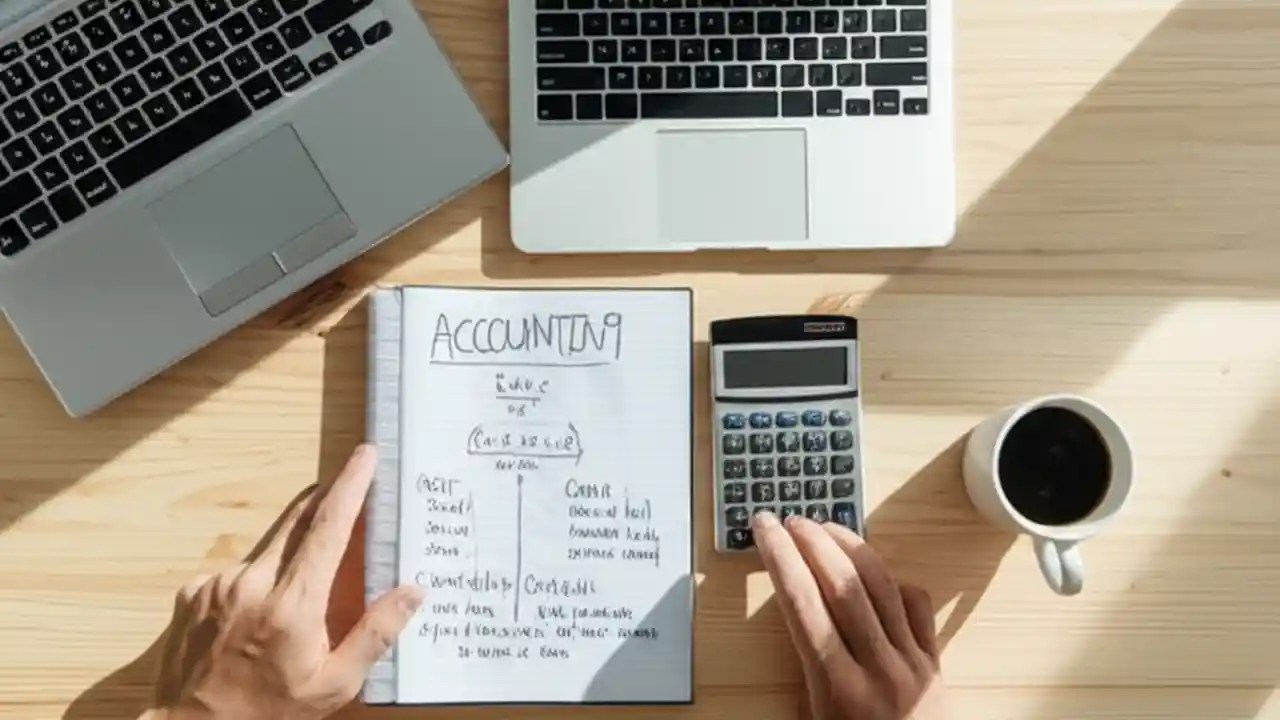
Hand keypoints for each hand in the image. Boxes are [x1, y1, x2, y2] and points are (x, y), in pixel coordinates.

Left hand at [142, 445, 423, 719]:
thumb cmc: (269, 713)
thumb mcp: (335, 685)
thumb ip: (377, 633)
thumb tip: (414, 591)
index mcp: (293, 604)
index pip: (329, 527)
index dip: (351, 486)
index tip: (365, 456)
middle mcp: (253, 582)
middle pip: (298, 521)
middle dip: (326, 499)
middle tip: (350, 486)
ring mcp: (218, 583)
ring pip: (268, 549)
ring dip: (291, 554)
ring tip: (299, 593)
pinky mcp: (194, 591)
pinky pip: (237, 571)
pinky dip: (256, 580)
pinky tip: (257, 614)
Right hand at [752, 513, 946, 719]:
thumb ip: (801, 676)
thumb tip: (785, 618)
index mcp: (837, 689)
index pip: (802, 604)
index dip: (780, 558)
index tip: (763, 527)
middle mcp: (878, 669)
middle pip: (842, 585)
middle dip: (812, 543)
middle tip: (789, 519)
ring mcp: (913, 664)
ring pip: (882, 587)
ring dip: (850, 548)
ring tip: (824, 527)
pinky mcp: (937, 664)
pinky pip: (917, 608)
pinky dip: (894, 580)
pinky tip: (875, 569)